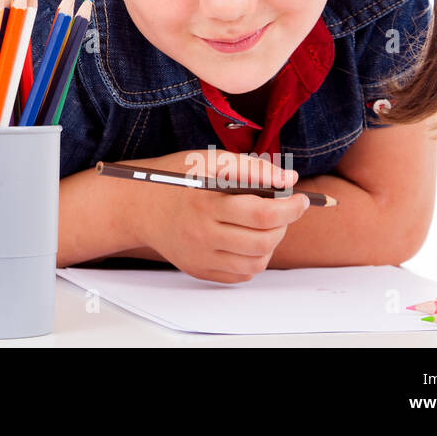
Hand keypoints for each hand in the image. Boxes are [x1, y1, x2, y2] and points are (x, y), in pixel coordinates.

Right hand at [116, 149, 310, 283]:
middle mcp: (202, 236)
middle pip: (263, 241)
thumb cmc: (172, 178)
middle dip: (284, 225)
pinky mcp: (199, 270)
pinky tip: (246, 239)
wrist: (135, 206)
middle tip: (283, 210)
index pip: (262, 214)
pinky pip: (240, 274)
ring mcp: (200, 257)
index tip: (301, 199)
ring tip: (264, 225)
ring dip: (270, 243)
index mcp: (206, 204)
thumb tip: (289, 180)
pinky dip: (253, 259)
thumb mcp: (208, 161)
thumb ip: (251, 168)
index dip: (291, 208)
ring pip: (256, 263)